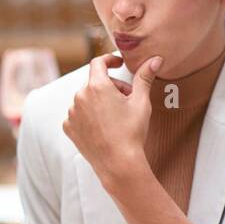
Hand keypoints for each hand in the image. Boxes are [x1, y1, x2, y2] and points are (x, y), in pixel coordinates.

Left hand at [63, 53, 162, 188]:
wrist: (118, 163)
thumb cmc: (131, 133)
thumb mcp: (141, 102)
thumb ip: (145, 77)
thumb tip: (155, 60)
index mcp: (97, 86)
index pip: (98, 62)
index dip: (109, 60)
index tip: (117, 63)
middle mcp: (80, 97)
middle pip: (95, 83)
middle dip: (112, 87)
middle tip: (127, 99)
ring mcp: (72, 113)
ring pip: (86, 99)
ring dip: (99, 101)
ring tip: (116, 116)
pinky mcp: (69, 128)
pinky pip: (78, 115)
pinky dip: (89, 116)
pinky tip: (103, 127)